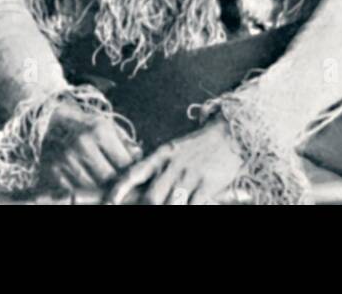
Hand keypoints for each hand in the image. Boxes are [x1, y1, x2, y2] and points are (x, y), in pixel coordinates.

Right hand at [40, 102, 138, 192]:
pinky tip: (87, 183)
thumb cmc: (85, 125)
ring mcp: (66, 159)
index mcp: (99, 130)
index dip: (130, 173)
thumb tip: (139, 159)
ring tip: (104, 183)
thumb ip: (125, 143)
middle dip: (116, 183)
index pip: (124, 164)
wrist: (50, 120)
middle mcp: (82, 144)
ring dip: (100, 188)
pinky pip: (75, 190)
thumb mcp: (107, 126)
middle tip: (119, 184)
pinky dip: (83, 190)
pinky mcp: (53, 171)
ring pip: (92, 187)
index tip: (132, 177)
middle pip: (109, 179)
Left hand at [106, 121, 243, 205]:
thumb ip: (159, 167)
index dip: (121, 188)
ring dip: (167, 208)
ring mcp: (190, 175)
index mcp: (163, 154)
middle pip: (151, 196)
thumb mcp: (176, 150)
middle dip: (146, 207)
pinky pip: (193, 206)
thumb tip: (140, 186)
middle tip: (145, 208)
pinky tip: (187, 208)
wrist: (231, 132)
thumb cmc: (201, 145)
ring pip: (170, 204)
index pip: (135, 172)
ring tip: (168, 207)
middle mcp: (174, 165)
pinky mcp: (207, 184)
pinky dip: (188, 209)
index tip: (110, 200)